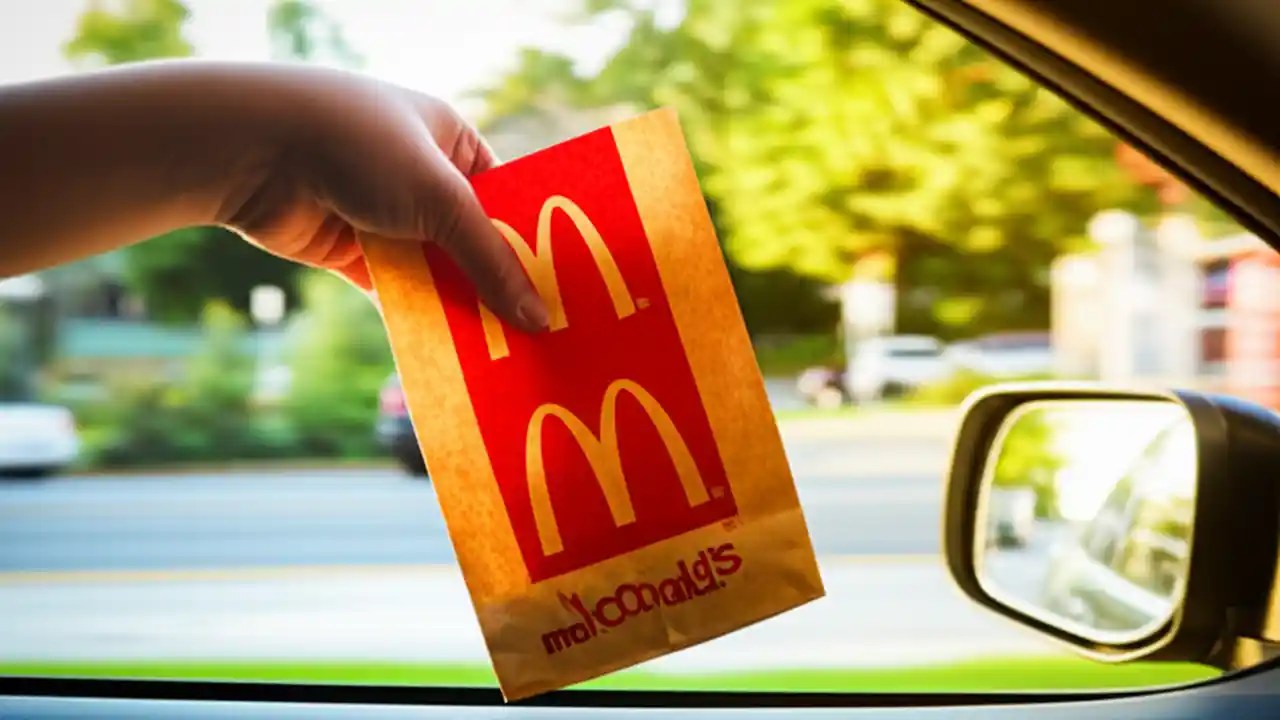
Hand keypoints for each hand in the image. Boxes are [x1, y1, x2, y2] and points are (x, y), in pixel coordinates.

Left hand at [219, 68, 548, 331]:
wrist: (253, 151)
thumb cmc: (357, 147)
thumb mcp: (441, 201)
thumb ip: (491, 262)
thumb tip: (539, 319)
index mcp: (449, 139)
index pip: (506, 196)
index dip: (532, 241)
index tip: (563, 290)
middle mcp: (419, 174)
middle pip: (471, 239)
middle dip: (498, 282)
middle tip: (541, 332)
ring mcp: (383, 213)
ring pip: (435, 269)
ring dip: (461, 307)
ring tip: (506, 353)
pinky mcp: (350, 250)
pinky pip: (397, 291)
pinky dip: (419, 317)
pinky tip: (452, 353)